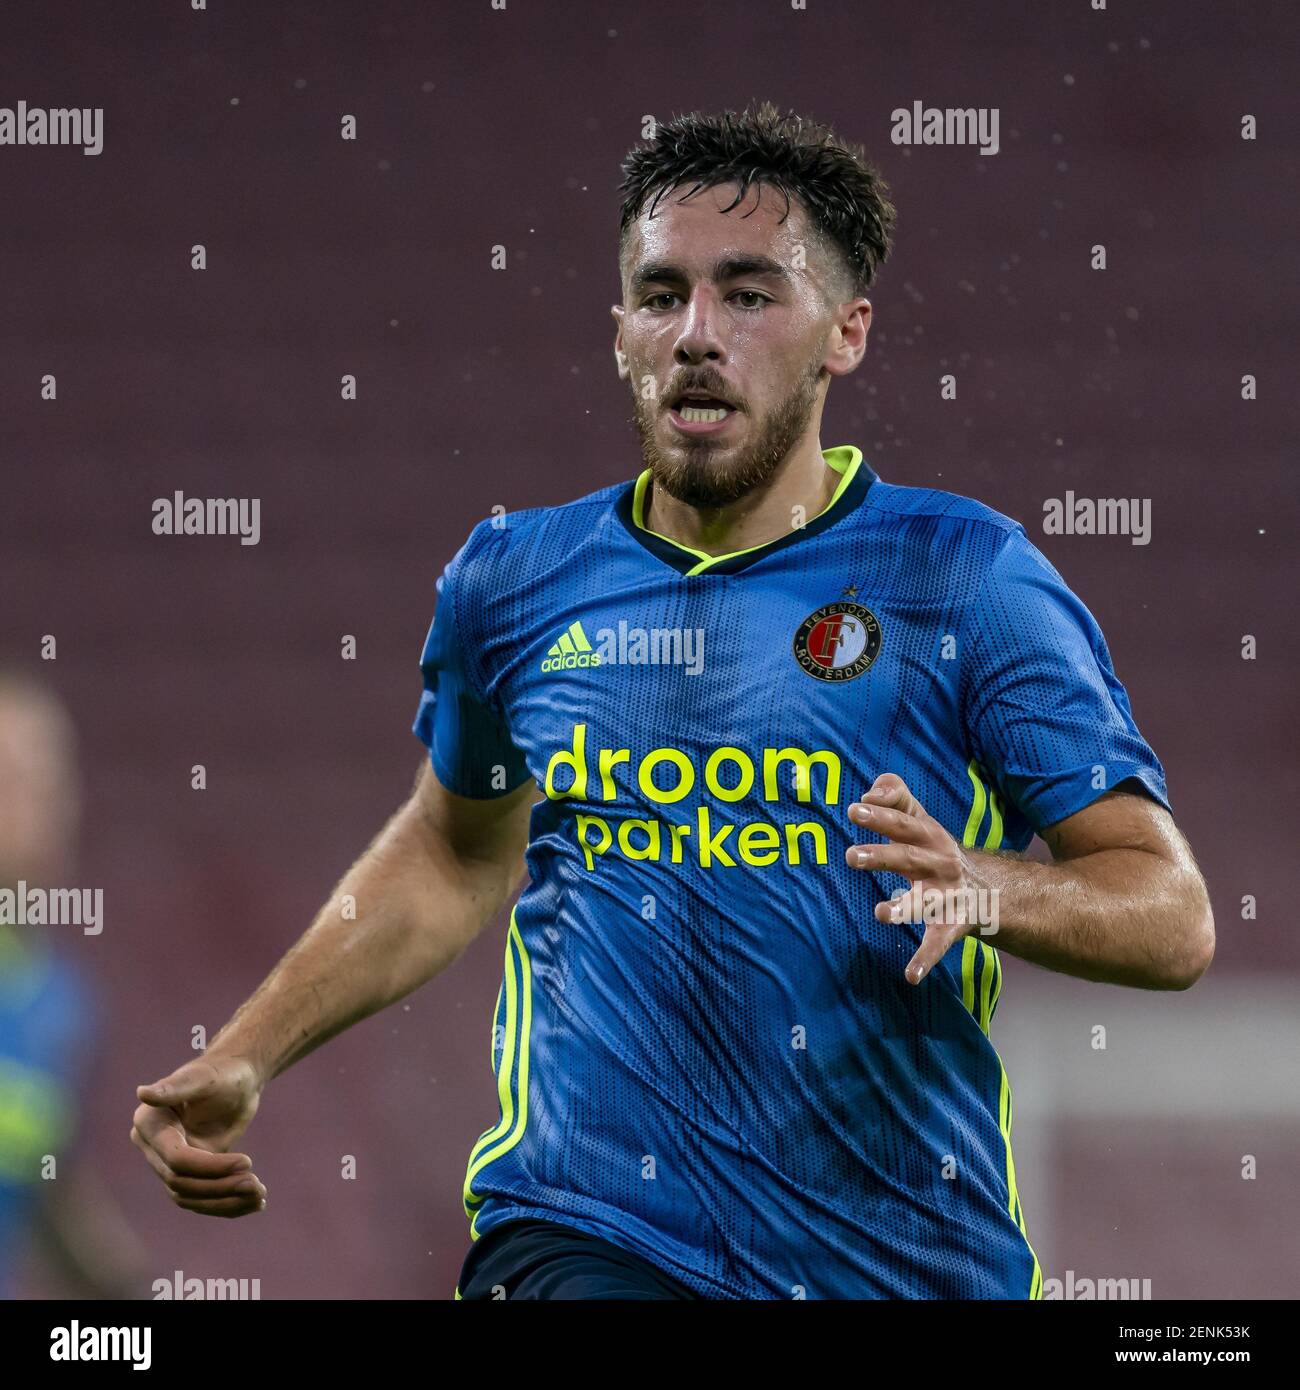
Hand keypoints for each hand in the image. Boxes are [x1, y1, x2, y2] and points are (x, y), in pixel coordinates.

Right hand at [131, 1054, 266, 1216]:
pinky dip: (228, 1204)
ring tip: (260, 1197)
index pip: (176, 1159)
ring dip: (226, 1202)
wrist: (236, 1081)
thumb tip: (142, 1093)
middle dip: (221, 1187)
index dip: (211, 1166)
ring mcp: (168, 1164)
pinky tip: (255, 1203)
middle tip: (258, 1186)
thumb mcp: (203, 1077)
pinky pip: (202, 1198)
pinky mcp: (189, 1174)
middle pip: (182, 1183)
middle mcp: (153, 1148)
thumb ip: (176, 1087)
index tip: (249, 1162)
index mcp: (149, 1123)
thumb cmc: (220, 1072)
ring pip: (190, 1197)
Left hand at [845, 773, 984, 985]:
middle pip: (907, 858)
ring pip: (924, 903)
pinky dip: (925, 960)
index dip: (881, 814)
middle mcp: (939, 862)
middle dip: (881, 856)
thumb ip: (894, 796)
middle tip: (850, 856)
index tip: (855, 809)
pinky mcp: (952, 926)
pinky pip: (937, 944)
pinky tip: (911, 976)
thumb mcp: (920, 817)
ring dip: (903, 908)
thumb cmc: (934, 849)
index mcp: (929, 835)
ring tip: (881, 914)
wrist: (990, 890)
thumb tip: (867, 793)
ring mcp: (947, 896)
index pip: (903, 820)